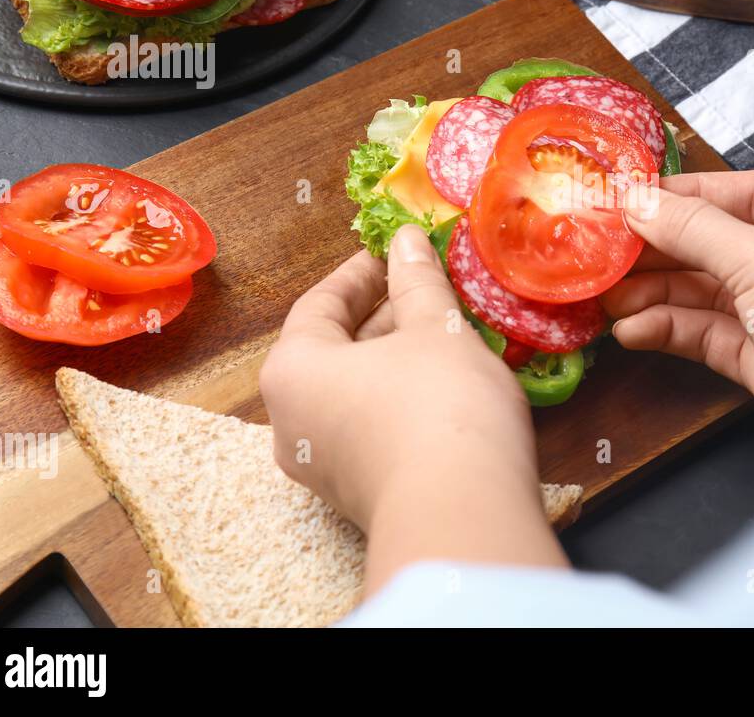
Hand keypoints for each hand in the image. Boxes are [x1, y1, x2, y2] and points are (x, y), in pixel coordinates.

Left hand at [261, 225, 565, 590]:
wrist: (462, 514)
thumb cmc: (438, 405)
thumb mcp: (435, 329)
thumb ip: (417, 281)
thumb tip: (406, 239)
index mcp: (292, 371)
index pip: (318, 304)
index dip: (360, 273)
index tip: (393, 253)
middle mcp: (292, 422)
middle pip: (332, 351)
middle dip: (381, 316)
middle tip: (426, 288)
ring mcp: (323, 466)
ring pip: (354, 392)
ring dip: (395, 358)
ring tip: (444, 332)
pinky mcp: (359, 495)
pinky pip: (370, 428)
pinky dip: (400, 398)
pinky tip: (446, 384)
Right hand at [606, 171, 753, 515]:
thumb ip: (696, 230)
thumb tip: (638, 201)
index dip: (694, 194)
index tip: (635, 196)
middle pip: (730, 245)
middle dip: (668, 248)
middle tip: (607, 249)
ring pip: (718, 296)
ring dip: (662, 293)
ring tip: (607, 294)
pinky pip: (717, 340)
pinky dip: (675, 332)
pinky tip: (632, 330)